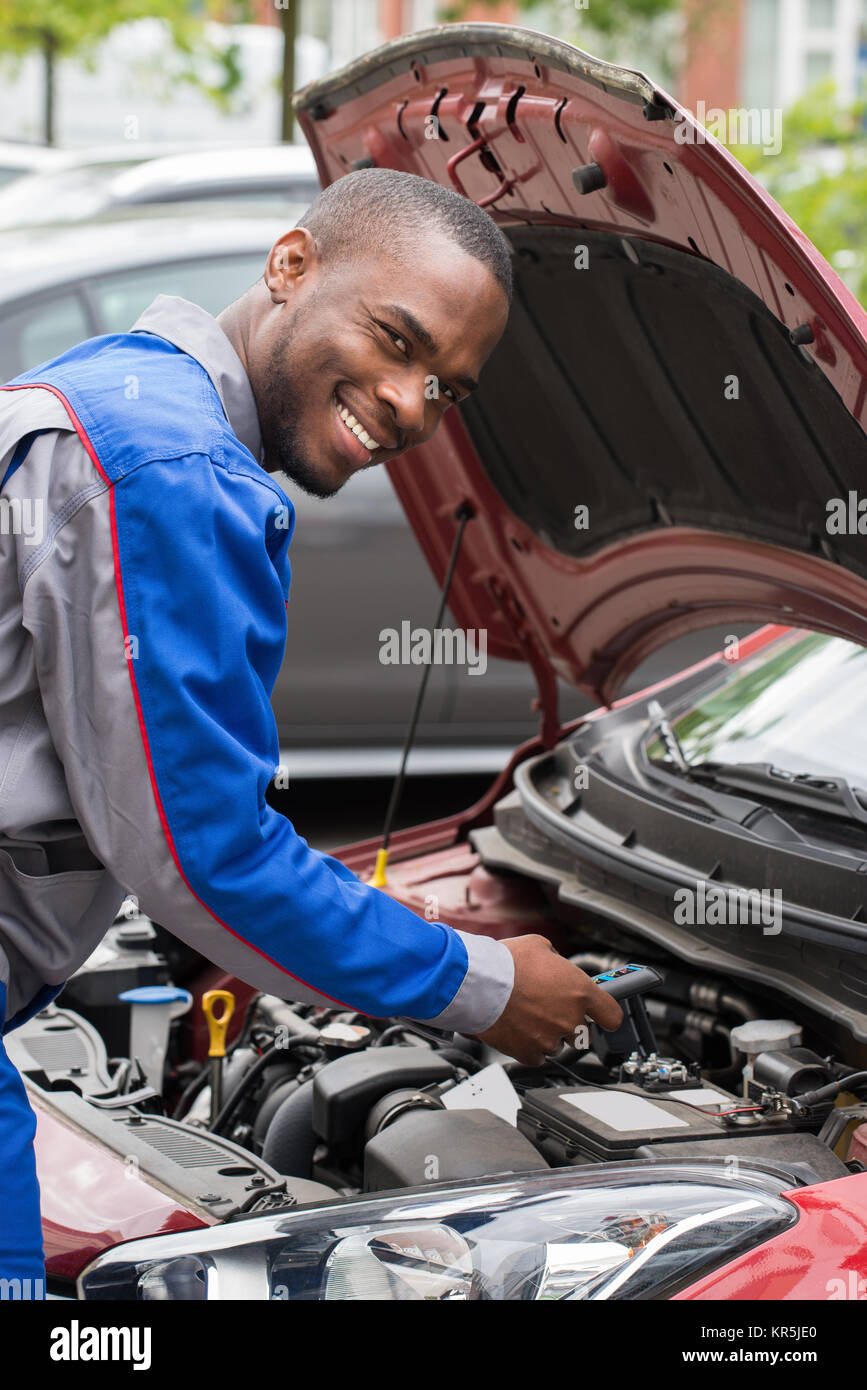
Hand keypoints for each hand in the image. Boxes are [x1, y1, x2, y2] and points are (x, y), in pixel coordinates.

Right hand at [474, 935, 622, 1065]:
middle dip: (566, 1020)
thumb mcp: (540, 946)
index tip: (601, 1015)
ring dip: (546, 1033)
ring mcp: (551, 1039)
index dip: (605, 1015)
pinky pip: (537, 1056)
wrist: (477, 984)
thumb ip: (556, 961)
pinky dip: (529, 1046)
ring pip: (557, 1044)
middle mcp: (570, 1018)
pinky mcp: (529, 1053)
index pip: (611, 1015)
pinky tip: (517, 1029)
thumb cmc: (505, 963)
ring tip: (525, 1015)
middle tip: (545, 1006)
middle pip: (581, 1031)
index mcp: (580, 991)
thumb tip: (556, 965)